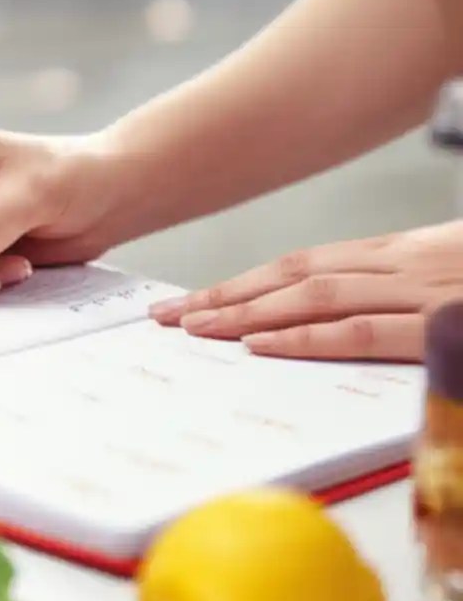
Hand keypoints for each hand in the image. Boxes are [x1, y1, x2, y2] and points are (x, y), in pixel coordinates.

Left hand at [149, 220, 462, 361]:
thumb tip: (336, 319)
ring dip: (247, 313)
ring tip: (193, 330)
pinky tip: (262, 346)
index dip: (245, 282)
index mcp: (404, 254)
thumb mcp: (451, 276)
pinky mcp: (446, 322)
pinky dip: (307, 336)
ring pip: (315, 295)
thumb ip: (400, 296)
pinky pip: (365, 330)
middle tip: (167, 318)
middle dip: (225, 296)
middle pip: (295, 275)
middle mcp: (404, 265)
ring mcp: (425, 290)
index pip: (305, 265)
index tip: (194, 301)